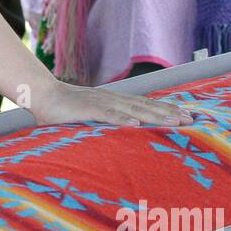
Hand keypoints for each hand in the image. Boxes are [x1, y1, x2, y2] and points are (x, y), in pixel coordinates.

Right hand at [28, 80, 192, 126]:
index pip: (145, 105)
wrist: (41, 95)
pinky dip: (122, 119)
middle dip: (168, 113)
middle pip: (145, 106)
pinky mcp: (86, 109)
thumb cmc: (64, 110)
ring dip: (154, 115)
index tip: (185, 116)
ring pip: (132, 109)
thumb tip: (120, 135)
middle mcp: (111, 99)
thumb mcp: (89, 117)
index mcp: (114, 101)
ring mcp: (100, 102)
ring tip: (173, 122)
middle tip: (189, 120)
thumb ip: (104, 125)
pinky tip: (136, 124)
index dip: (165, 109)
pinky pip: (107, 115)